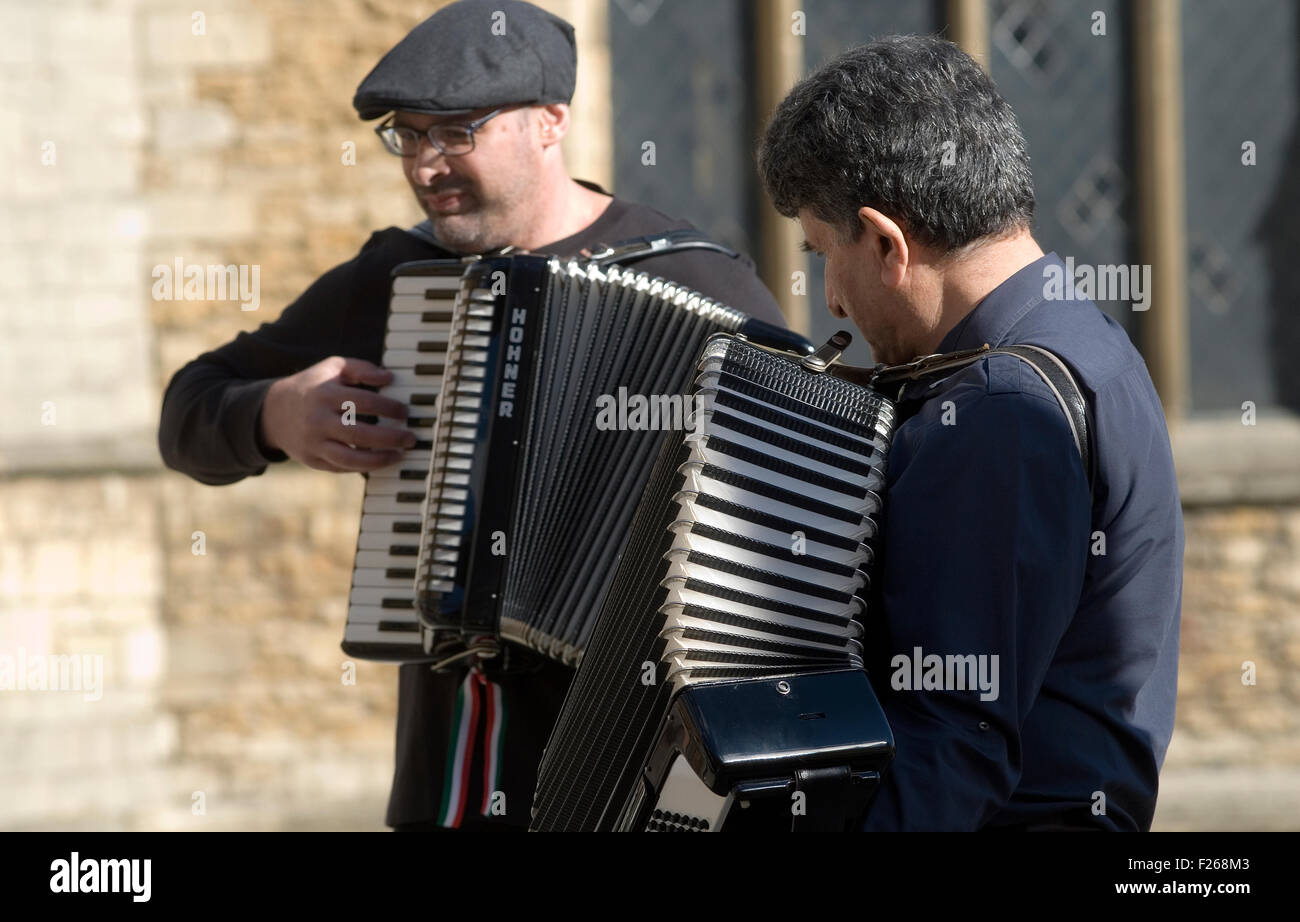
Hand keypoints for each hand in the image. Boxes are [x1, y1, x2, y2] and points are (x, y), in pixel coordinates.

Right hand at [259, 356, 416, 472]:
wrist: (274, 412)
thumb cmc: (314, 386)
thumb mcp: (333, 368)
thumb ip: (361, 368)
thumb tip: (389, 377)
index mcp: (324, 394)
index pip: (362, 402)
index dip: (387, 407)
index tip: (404, 411)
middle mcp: (318, 420)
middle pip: (359, 434)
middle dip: (390, 438)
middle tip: (410, 438)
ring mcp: (314, 444)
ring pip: (350, 459)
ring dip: (379, 460)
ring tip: (399, 455)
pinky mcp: (312, 461)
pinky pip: (342, 468)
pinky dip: (363, 467)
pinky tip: (381, 460)